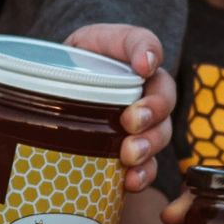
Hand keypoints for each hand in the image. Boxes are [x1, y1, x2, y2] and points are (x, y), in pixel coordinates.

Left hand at [59, 24, 176, 192]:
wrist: (59, 99)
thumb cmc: (67, 71)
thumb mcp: (64, 54)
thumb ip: (70, 51)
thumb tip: (66, 74)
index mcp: (125, 54)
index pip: (144, 42)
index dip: (147, 52)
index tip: (143, 66)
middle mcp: (143, 86)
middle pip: (164, 95)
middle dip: (153, 110)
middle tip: (132, 122)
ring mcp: (144, 120)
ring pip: (161, 131)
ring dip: (149, 144)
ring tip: (130, 155)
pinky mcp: (136, 150)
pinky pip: (150, 163)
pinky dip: (144, 173)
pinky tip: (131, 180)